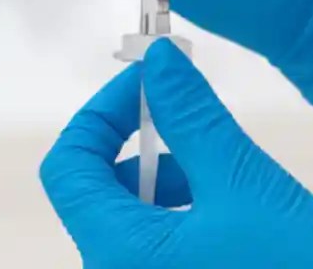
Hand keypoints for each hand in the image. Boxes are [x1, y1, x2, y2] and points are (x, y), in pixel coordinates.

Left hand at [40, 40, 312, 267]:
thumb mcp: (245, 185)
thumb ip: (193, 117)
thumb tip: (159, 61)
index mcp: (117, 252)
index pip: (67, 167)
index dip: (101, 114)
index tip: (149, 85)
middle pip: (95, 194)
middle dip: (144, 151)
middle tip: (199, 132)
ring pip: (126, 222)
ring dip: (166, 186)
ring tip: (227, 185)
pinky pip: (151, 252)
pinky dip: (178, 221)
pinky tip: (231, 223)